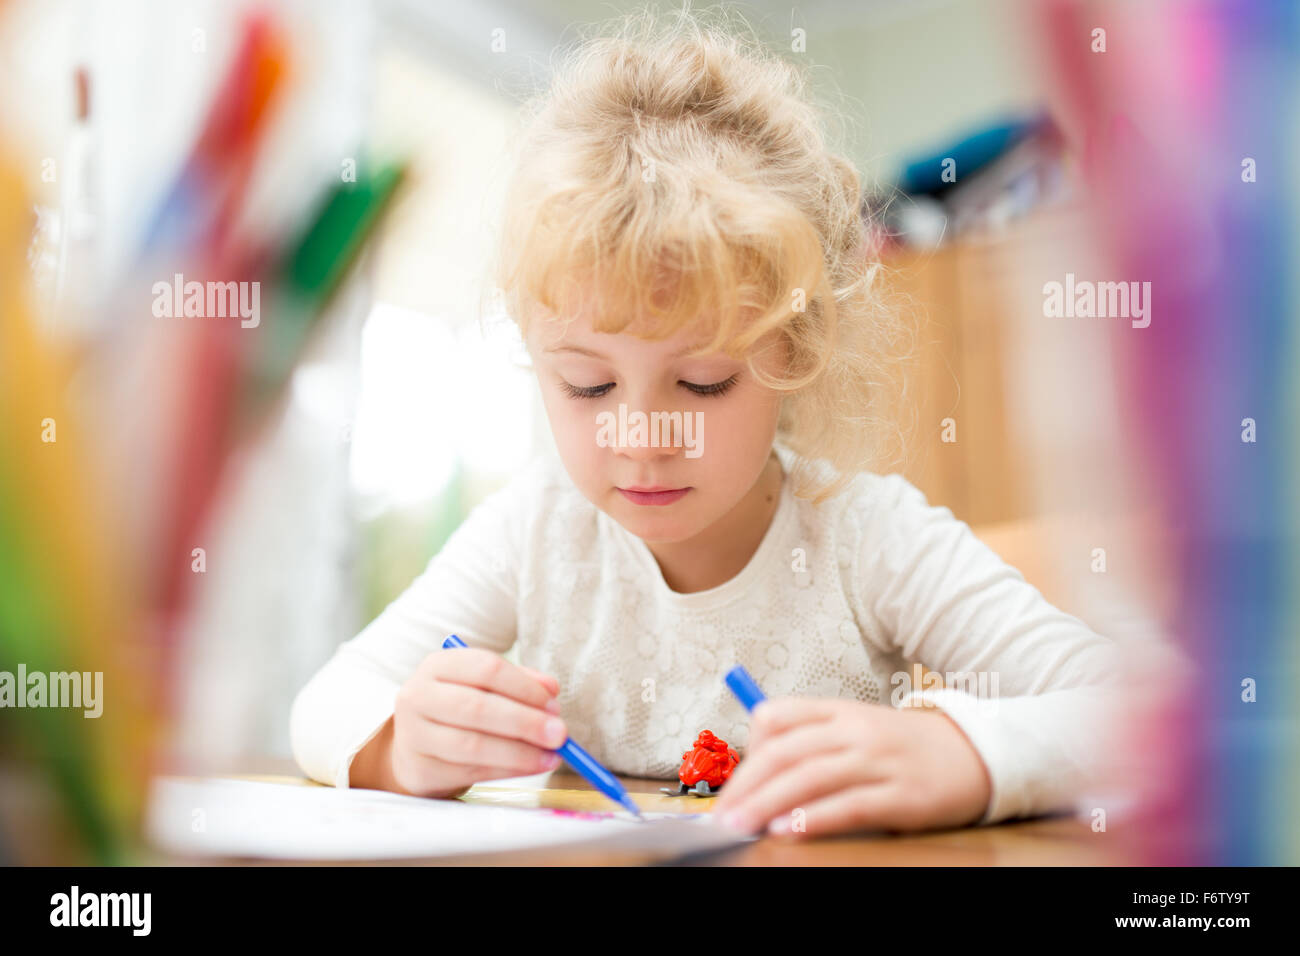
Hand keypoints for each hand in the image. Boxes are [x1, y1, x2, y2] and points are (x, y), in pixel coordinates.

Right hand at [388, 648, 567, 797]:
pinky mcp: (420, 769)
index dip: (524, 687)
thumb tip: (551, 690)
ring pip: (473, 744)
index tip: (553, 705)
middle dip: (526, 722)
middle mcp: (418, 695)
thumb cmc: (458, 711)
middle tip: (560, 734)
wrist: (414, 748)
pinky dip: (507, 771)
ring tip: (551, 756)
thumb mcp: (483, 687)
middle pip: (478, 707)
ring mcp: (414, 734)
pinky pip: (471, 771)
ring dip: (520, 752)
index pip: (485, 668)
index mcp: (438, 665)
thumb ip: (519, 683)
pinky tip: (531, 767)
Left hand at [710, 697, 991, 837]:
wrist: (976, 753)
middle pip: (786, 751)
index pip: (778, 715)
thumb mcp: (857, 728)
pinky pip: (850, 805)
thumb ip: (812, 739)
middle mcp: (856, 730)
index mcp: (840, 710)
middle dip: (747, 784)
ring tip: (741, 825)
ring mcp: (879, 762)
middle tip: (722, 816)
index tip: (732, 783)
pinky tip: (788, 830)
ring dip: (768, 802)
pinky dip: (815, 818)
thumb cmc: (903, 747)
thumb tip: (758, 768)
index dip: (746, 748)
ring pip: (811, 777)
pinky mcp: (902, 796)